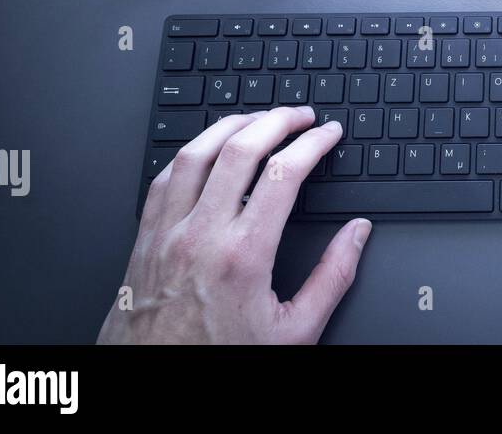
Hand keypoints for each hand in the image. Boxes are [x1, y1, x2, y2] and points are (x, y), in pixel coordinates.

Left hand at [98, 106, 369, 343]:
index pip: (283, 173)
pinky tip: (207, 150)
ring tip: (258, 119)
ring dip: (231, 126)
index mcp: (243, 256)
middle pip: (239, 149)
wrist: (156, 387)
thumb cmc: (220, 361)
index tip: (329, 134)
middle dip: (277, 120)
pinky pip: (163, 178)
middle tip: (300, 114)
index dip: (313, 143)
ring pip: (196, 153)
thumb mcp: (294, 333)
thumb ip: (332, 278)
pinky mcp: (144, 241)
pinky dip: (190, 153)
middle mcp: (201, 236)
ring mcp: (167, 235)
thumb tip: (357, 234)